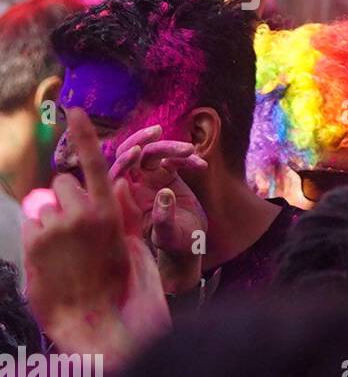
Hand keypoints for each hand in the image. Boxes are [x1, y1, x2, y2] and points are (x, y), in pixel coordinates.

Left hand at [21, 109, 169, 366]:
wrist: (105, 331)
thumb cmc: (126, 295)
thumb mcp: (135, 250)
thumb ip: (125, 214)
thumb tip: (117, 185)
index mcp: (113, 214)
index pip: (96, 165)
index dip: (86, 136)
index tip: (75, 110)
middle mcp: (83, 215)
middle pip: (63, 185)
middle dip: (67, 201)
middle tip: (78, 235)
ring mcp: (55, 230)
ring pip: (44, 208)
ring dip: (50, 224)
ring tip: (68, 258)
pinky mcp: (33, 247)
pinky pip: (30, 228)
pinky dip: (36, 241)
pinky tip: (54, 265)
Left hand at [110, 125, 208, 291]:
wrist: (188, 244)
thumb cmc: (175, 245)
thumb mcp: (169, 237)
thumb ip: (164, 219)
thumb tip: (164, 194)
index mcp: (127, 201)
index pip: (118, 173)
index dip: (124, 160)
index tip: (138, 153)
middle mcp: (136, 186)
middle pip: (132, 155)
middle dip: (142, 141)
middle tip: (158, 132)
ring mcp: (151, 180)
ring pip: (153, 153)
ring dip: (170, 147)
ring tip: (191, 151)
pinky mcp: (167, 176)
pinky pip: (174, 159)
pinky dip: (187, 159)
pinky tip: (201, 166)